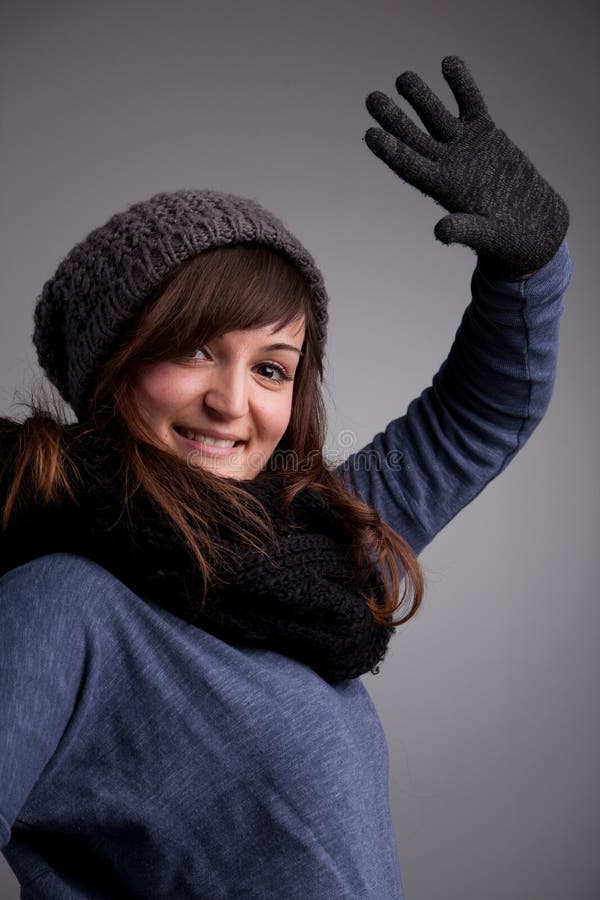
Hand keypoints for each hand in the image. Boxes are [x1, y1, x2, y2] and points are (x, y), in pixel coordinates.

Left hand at [365, 56, 568, 278]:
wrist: (529, 226)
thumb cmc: (504, 239)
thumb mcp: (485, 236)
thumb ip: (463, 231)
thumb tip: (440, 231)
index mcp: (441, 188)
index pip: (409, 166)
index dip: (390, 150)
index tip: (370, 134)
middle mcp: (446, 164)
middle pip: (413, 137)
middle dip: (393, 118)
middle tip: (372, 98)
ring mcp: (464, 146)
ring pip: (437, 116)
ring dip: (420, 96)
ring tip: (403, 78)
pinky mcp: (485, 134)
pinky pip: (470, 103)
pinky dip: (461, 84)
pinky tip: (448, 62)